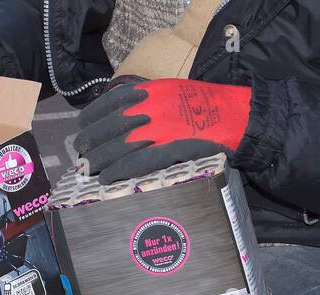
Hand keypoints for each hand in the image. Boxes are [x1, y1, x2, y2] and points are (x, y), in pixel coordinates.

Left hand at [75, 78, 251, 182]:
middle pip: (112, 125)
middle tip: (81, 154)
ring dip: (100, 159)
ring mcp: (164, 128)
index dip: (92, 117)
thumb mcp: (174, 93)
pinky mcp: (174, 147)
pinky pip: (140, 160)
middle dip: (92, 141)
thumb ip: (148, 101)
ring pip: (121, 145)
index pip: (111, 101)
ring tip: (88, 169)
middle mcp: (154, 107)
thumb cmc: (207, 108)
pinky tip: (107, 178)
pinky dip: (120, 170)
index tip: (82, 129)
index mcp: (153, 91)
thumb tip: (122, 115)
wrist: (237, 117)